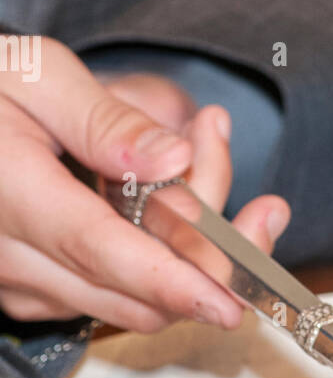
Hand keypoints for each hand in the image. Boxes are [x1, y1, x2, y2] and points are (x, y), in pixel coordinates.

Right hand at [0, 38, 289, 331]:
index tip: (228, 302)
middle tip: (262, 200)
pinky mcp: (35, 290)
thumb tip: (174, 160)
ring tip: (209, 159)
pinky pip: (113, 295)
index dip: (171, 282)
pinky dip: (159, 262)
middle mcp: (9, 253)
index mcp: (9, 193)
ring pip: (130, 301)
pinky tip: (176, 201)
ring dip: (190, 255)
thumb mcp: (41, 74)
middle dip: (210, 259)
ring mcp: (20, 281)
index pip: (101, 251)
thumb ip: (107, 120)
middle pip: (132, 291)